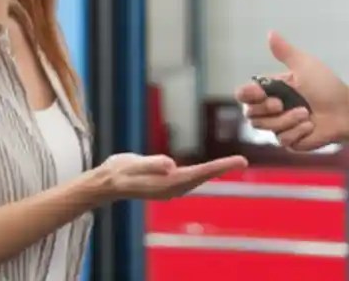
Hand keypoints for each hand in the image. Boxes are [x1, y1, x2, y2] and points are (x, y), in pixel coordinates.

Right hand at [93, 153, 247, 201]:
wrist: (106, 184)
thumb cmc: (118, 172)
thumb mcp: (132, 165)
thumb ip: (151, 164)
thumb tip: (170, 165)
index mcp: (168, 182)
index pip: (201, 172)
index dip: (220, 166)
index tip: (239, 161)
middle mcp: (172, 188)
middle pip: (203, 177)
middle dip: (222, 169)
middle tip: (242, 161)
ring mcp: (169, 189)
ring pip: (198, 179)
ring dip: (214, 172)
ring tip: (230, 164)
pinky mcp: (165, 185)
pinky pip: (190, 179)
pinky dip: (202, 173)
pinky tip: (206, 170)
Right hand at [234, 31, 348, 151]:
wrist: (345, 110)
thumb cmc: (327, 86)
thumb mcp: (304, 65)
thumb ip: (285, 52)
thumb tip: (270, 33)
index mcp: (271, 89)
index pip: (245, 95)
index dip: (247, 95)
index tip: (259, 92)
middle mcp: (272, 109)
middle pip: (250, 114)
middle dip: (266, 109)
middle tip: (281, 104)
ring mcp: (280, 126)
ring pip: (266, 128)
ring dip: (287, 120)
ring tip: (306, 113)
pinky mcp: (290, 140)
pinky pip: (283, 139)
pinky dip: (298, 131)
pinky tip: (310, 125)